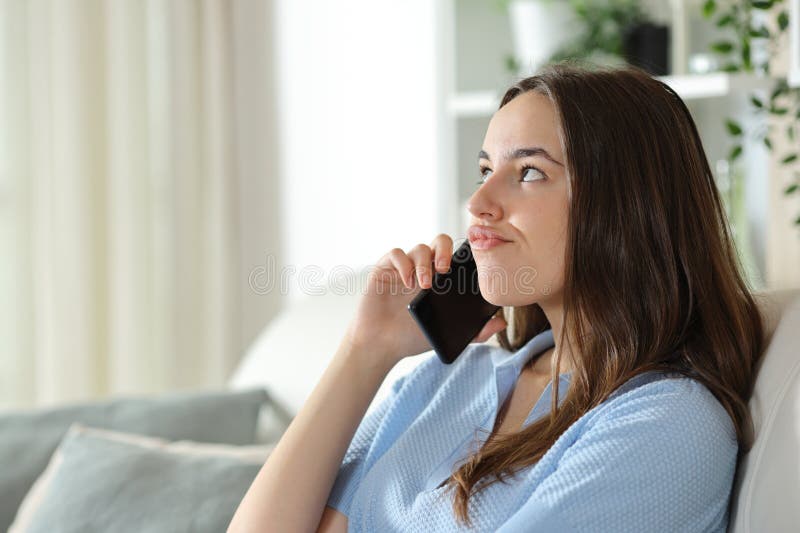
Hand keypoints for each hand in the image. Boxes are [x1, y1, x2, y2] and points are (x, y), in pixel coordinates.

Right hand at [340, 234, 507, 367]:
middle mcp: (424, 268)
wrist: (381, 345)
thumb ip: (475, 332)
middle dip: (445, 251)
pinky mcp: (385, 268)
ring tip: (424, 286)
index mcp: (442, 279)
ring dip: (424, 264)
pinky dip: (403, 263)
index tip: (470, 264)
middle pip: (440, 242)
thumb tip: (502, 321)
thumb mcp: (448, 335)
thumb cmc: (413, 338)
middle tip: (446, 270)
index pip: (457, 255)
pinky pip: (396, 254)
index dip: (465, 253)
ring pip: (419, 248)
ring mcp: (404, 267)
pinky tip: (407, 281)